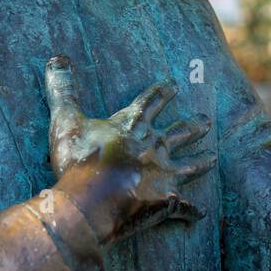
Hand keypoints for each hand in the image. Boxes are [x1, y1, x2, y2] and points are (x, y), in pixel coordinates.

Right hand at [44, 54, 214, 246]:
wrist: (91, 201)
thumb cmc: (79, 160)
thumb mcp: (66, 120)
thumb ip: (63, 90)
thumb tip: (56, 57)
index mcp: (133, 126)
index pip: (151, 102)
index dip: (162, 93)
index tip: (174, 85)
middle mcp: (154, 147)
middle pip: (179, 133)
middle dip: (193, 126)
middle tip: (206, 121)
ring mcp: (163, 175)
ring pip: (190, 167)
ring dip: (202, 162)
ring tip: (213, 158)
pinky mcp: (166, 202)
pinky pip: (185, 208)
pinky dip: (194, 211)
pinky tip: (201, 213)